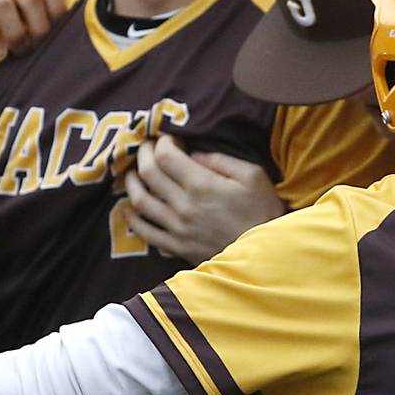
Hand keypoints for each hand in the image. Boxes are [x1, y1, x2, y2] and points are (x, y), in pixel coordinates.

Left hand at [124, 135, 284, 262]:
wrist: (266, 255)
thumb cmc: (263, 211)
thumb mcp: (252, 175)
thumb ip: (220, 160)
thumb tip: (193, 155)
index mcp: (202, 184)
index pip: (165, 155)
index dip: (162, 142)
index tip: (169, 139)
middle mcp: (183, 205)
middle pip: (148, 173)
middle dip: (143, 154)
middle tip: (147, 148)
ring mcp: (177, 228)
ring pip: (140, 200)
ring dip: (131, 182)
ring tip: (134, 173)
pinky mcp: (176, 247)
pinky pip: (145, 231)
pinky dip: (132, 218)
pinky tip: (129, 207)